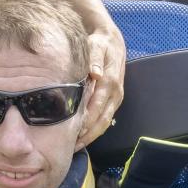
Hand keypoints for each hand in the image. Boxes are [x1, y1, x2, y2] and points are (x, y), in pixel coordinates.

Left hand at [76, 26, 126, 148]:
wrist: (112, 41)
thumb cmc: (100, 44)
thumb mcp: (96, 45)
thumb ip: (94, 58)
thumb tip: (95, 73)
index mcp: (110, 82)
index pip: (97, 107)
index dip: (85, 122)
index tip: (71, 133)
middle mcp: (115, 92)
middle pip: (102, 120)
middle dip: (87, 135)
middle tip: (70, 146)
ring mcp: (116, 98)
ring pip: (105, 122)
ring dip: (91, 136)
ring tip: (75, 146)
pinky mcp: (114, 100)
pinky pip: (106, 119)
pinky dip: (95, 130)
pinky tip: (84, 136)